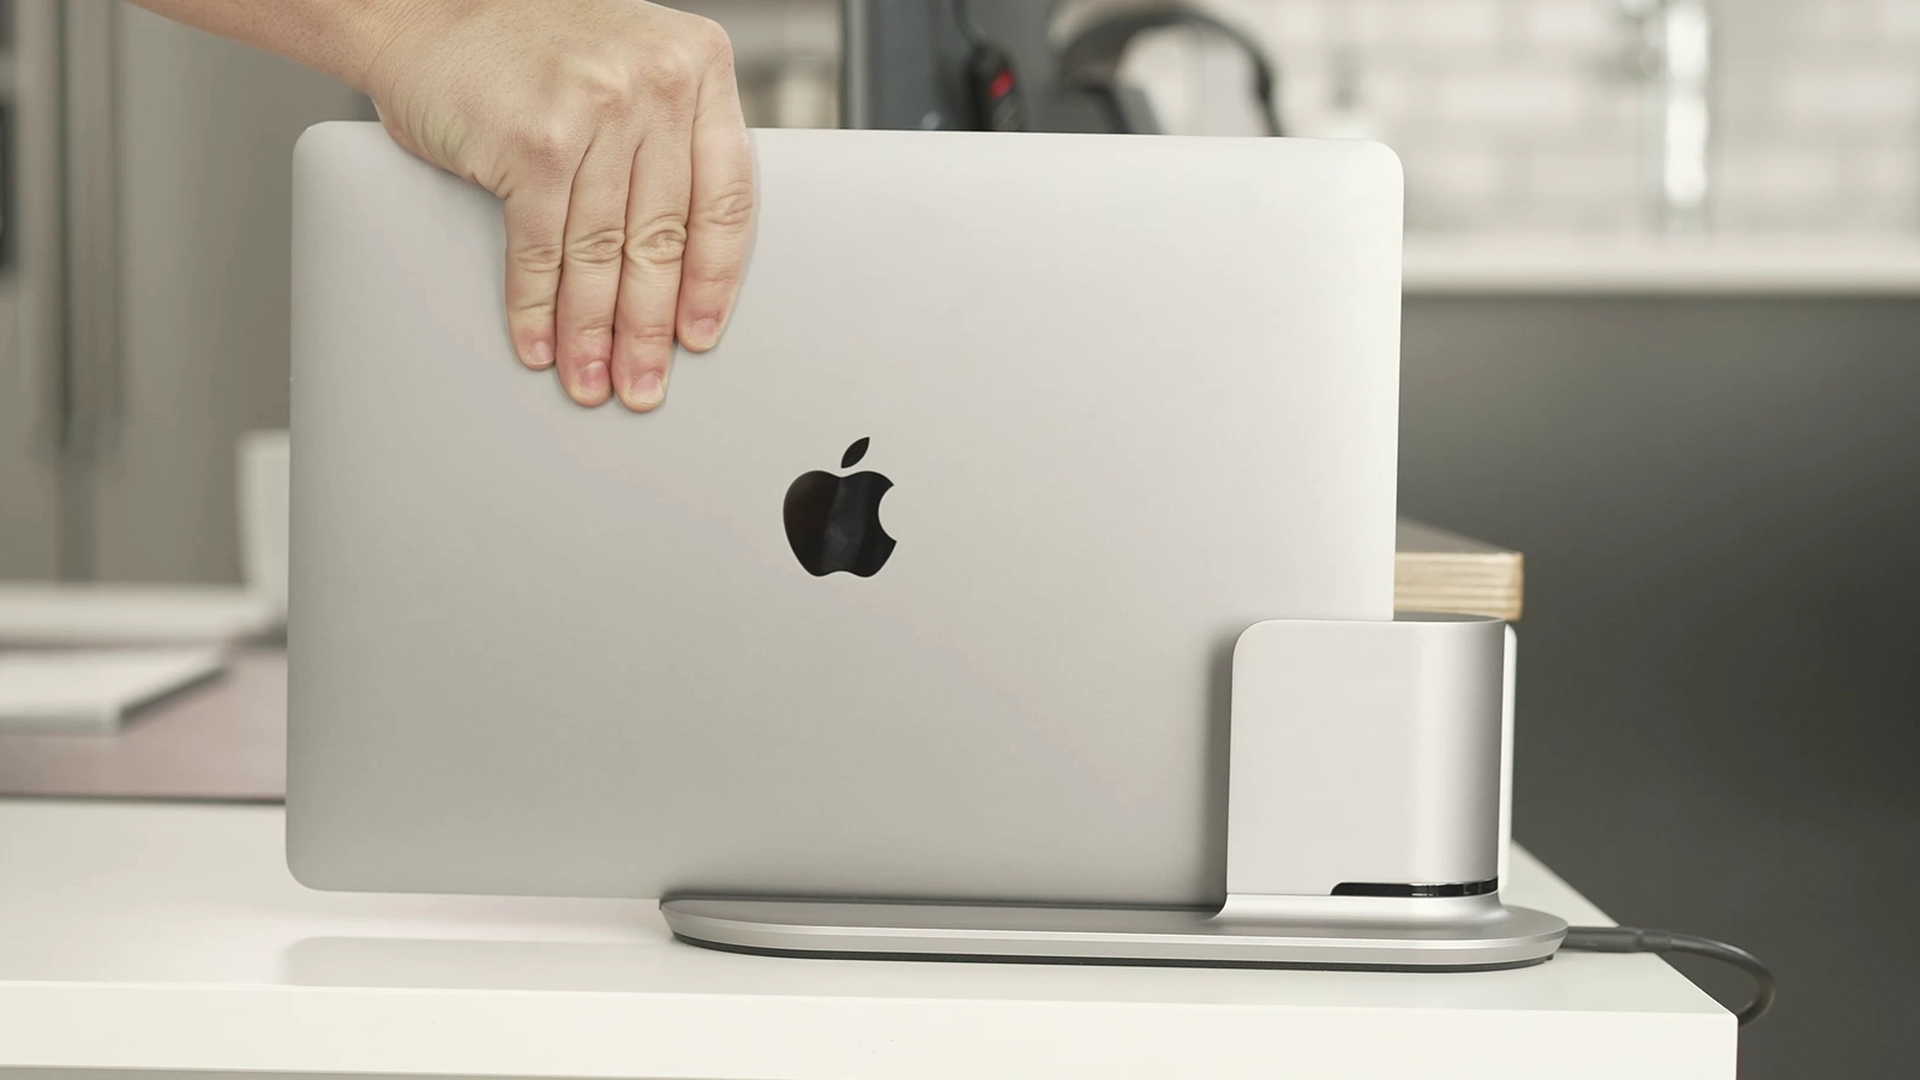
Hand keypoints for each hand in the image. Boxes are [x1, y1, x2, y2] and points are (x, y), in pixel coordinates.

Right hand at [365, 0, 753, 410]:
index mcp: (698, 66)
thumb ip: (666, 136)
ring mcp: (597, 110)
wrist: (422, 6)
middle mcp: (656, 83)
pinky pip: (543, 249)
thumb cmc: (526, 44)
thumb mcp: (628, 67)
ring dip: (594, 331)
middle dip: (649, 327)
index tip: (701, 332)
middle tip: (643, 381)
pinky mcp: (536, 143)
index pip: (728, 196)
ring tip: (591, 379)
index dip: (715, 279)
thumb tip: (683, 263)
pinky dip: (538, 305)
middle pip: (663, 236)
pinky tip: (539, 341)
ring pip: (603, 252)